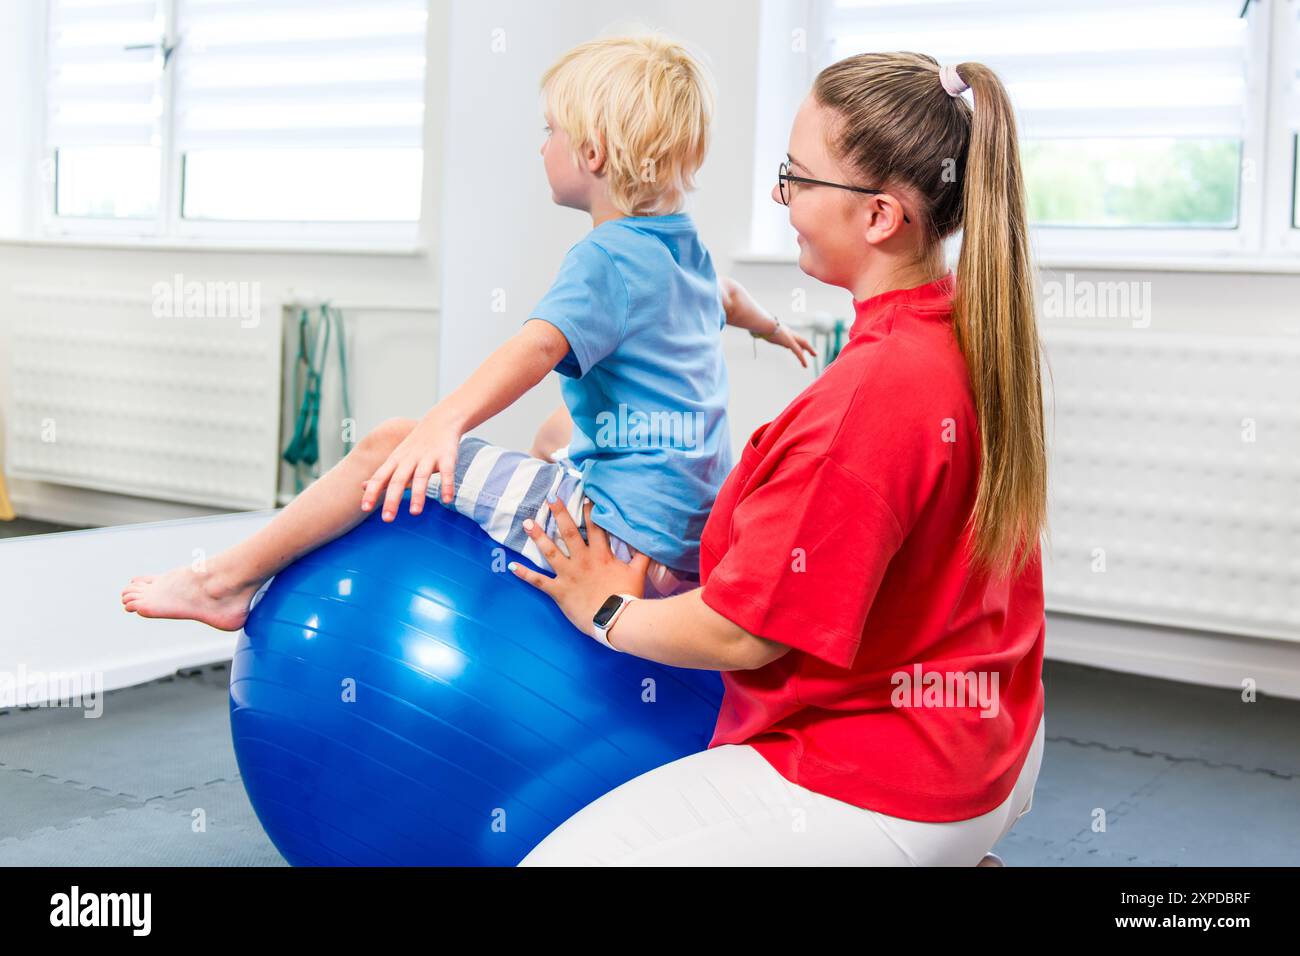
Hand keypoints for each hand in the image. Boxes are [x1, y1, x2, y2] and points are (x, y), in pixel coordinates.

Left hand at [360, 406, 464, 520]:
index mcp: (396, 461)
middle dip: (392, 499)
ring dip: (418, 495)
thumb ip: (383, 474)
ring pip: (421, 477)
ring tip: (415, 513)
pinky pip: (447, 472)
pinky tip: (447, 500)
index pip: (380, 477)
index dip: (372, 492)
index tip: (364, 508)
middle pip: (398, 480)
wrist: (440, 420)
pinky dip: (447, 485)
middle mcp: (410, 459)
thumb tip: (362, 487)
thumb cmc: (416, 445)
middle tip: (387, 519)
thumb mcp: (396, 458)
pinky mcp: (447, 456)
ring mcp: (428, 457)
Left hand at [509, 498, 650, 638]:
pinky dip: (524, 574)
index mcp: (601, 555)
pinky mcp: (559, 591)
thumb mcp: (638, 573)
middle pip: (569, 532)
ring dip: (537, 536)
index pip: (596, 527)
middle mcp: (582, 560)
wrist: (616, 620)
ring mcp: (569, 575)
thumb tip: (651, 543)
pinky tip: (511, 566)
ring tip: (526, 522)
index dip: (591, 510)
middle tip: (549, 498)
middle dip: (559, 513)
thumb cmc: (628, 597)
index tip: (585, 495)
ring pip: (550, 551)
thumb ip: (643, 556)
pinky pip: (538, 581)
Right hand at [764, 324, 816, 367]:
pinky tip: (805, 364)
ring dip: (810, 349)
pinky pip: (798, 352)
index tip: (801, 349)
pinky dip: (802, 359)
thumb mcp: (762, 329)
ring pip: (803, 344)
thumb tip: (755, 333)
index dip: (797, 343)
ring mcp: (789, 336)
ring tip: (815, 355)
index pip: (792, 337)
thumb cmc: (760, 325)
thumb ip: (761, 332)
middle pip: (801, 340)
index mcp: (783, 330)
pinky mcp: (789, 342)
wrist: (763, 323)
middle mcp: (788, 332)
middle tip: (814, 352)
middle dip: (807, 346)